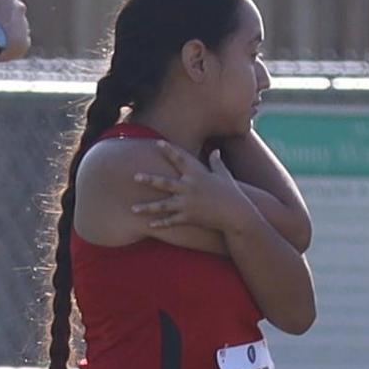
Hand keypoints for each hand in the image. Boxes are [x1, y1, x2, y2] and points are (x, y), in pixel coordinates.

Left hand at [131, 142, 255, 233]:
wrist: (236, 214)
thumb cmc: (232, 193)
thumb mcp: (225, 175)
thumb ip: (217, 163)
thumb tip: (216, 151)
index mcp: (197, 175)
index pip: (180, 159)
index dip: (169, 150)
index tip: (158, 143)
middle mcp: (189, 188)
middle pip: (164, 183)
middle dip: (149, 180)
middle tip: (135, 176)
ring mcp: (187, 203)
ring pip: (163, 205)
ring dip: (147, 207)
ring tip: (133, 208)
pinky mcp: (189, 217)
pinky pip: (171, 221)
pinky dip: (160, 223)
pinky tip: (149, 225)